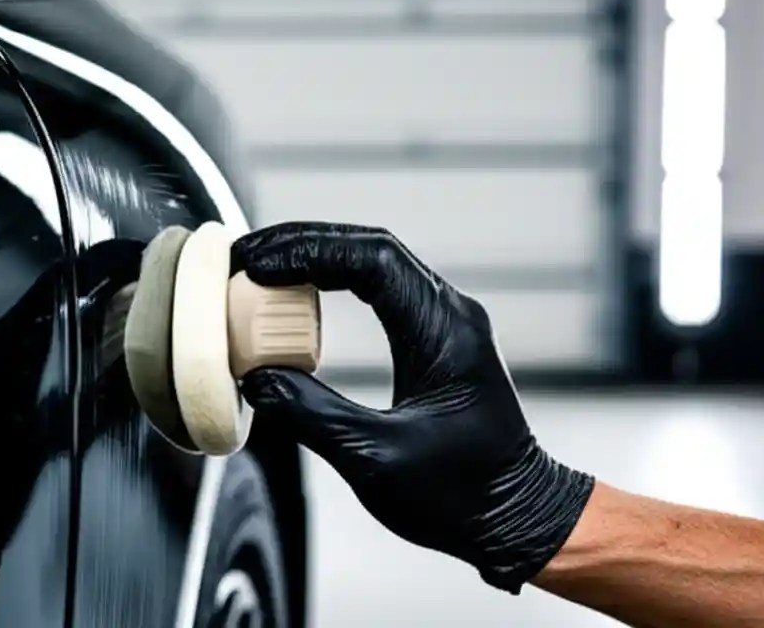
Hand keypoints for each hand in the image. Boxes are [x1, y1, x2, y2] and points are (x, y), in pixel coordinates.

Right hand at [231, 222, 593, 592]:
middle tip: (247, 256)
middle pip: (370, 248)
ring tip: (263, 269)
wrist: (516, 518)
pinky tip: (301, 295)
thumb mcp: (374, 458)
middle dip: (303, 245)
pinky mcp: (436, 339)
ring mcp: (446, 323)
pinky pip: (381, 289)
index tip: (259, 265)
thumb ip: (310, 413)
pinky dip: (336, 282)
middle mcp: (449, 314)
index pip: (371, 259)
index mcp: (443, 332)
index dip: (308, 252)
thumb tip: (257, 378)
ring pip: (375, 264)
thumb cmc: (462, 495)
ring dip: (318, 259)